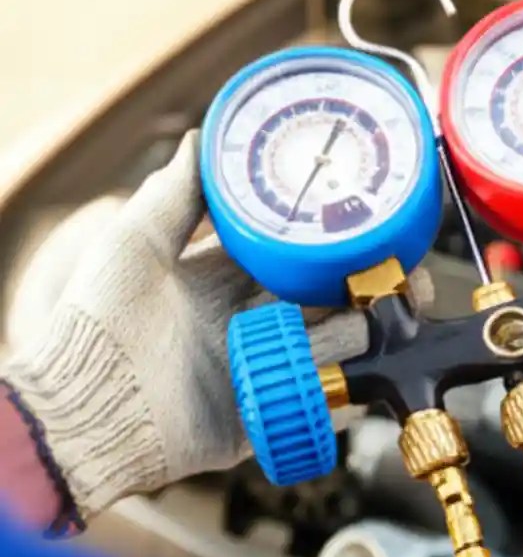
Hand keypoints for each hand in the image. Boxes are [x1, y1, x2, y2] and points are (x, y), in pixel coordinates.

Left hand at [0, 131, 429, 520]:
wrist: (84, 406)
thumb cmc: (97, 320)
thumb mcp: (136, 242)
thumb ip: (175, 194)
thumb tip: (201, 137)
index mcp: (222, 284)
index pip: (291, 258)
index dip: (331, 246)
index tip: (369, 228)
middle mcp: (245, 326)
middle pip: (322, 304)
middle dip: (366, 293)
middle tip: (404, 279)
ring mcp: (257, 373)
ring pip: (327, 350)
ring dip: (361, 335)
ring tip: (387, 319)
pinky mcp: (260, 419)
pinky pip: (313, 406)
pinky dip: (346, 396)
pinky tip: (374, 377)